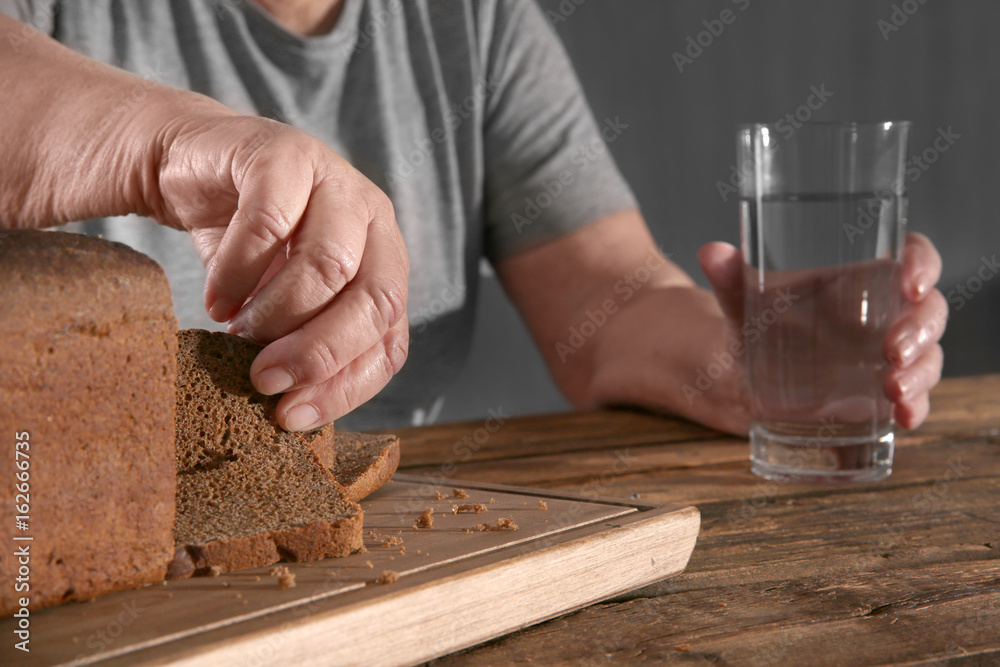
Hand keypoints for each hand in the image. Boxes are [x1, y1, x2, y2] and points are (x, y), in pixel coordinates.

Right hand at [152, 111, 408, 430]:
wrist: (191, 169)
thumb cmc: (248, 251)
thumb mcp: (284, 307)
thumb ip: (305, 346)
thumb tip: (295, 410)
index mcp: (386, 266)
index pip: (390, 342)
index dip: (345, 387)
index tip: (290, 416)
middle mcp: (375, 221)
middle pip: (375, 302)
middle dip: (318, 353)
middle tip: (263, 379)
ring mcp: (336, 181)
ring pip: (330, 265)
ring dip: (275, 314)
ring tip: (235, 331)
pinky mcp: (285, 154)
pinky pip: (268, 223)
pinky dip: (236, 272)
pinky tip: (216, 298)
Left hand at [699, 232, 945, 430]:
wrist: (744, 373)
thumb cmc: (756, 322)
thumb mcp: (743, 299)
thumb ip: (730, 276)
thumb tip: (711, 251)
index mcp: (862, 275)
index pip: (911, 256)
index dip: (922, 263)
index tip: (911, 280)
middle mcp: (886, 312)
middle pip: (928, 311)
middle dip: (920, 329)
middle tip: (893, 349)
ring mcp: (890, 355)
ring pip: (928, 357)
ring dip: (920, 373)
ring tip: (893, 390)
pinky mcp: (884, 393)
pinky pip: (916, 397)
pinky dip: (916, 406)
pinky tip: (903, 417)